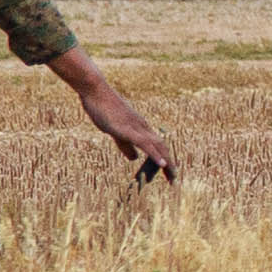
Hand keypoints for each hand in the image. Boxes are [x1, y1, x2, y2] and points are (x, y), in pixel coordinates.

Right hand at [48, 45, 176, 180]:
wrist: (96, 92)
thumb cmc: (103, 109)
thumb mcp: (116, 131)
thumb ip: (125, 144)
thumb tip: (134, 158)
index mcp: (140, 127)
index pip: (157, 144)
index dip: (164, 158)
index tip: (169, 171)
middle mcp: (143, 127)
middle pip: (162, 146)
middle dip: (170, 163)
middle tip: (175, 179)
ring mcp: (137, 127)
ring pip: (157, 146)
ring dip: (167, 161)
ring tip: (173, 175)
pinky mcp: (128, 129)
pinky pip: (145, 144)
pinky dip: (155, 155)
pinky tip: (162, 164)